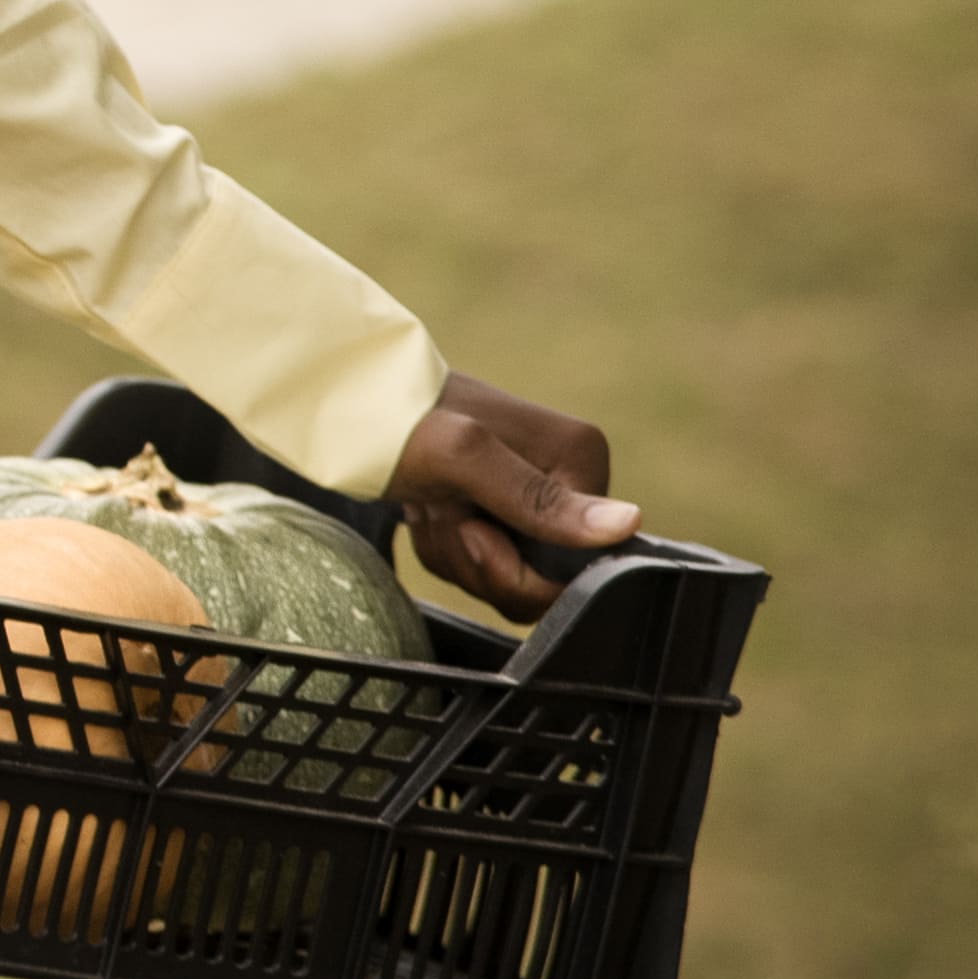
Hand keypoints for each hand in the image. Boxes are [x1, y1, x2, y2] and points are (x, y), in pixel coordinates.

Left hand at [385, 373, 638, 616]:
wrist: (349, 399)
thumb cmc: (401, 421)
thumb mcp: (463, 458)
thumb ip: (537, 498)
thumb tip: (628, 524)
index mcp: (582, 462)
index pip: (576, 567)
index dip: (515, 570)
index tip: (471, 530)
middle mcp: (570, 479)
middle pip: (540, 579)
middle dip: (477, 559)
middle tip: (441, 509)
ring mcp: (534, 497)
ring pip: (504, 575)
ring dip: (452, 549)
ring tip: (430, 500)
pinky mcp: (499, 509)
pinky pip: (480, 563)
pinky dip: (442, 544)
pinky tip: (425, 507)